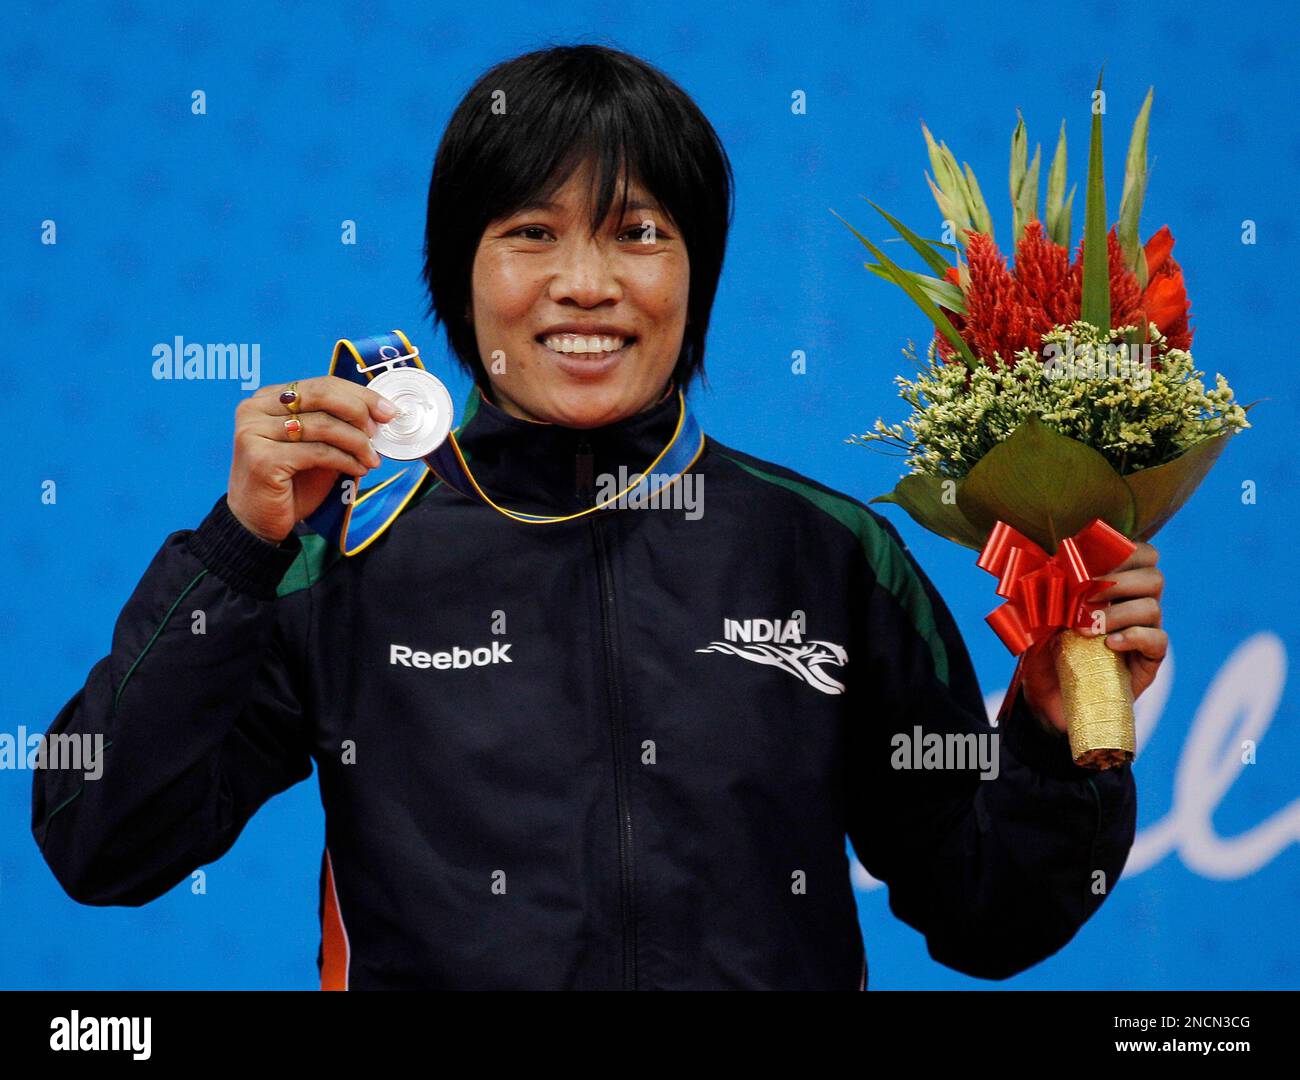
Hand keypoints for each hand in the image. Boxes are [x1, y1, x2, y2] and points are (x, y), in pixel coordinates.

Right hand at [226, 375, 397, 543]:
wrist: (258, 521)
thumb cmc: (290, 483)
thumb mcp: (317, 446)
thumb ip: (337, 425)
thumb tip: (379, 413)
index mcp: (268, 398)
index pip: (322, 384)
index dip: (360, 395)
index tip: (387, 411)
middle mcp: (255, 409)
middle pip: (321, 395)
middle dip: (359, 411)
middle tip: (379, 431)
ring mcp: (255, 432)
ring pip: (323, 425)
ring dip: (357, 442)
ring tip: (371, 459)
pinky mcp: (262, 458)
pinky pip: (318, 452)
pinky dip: (345, 460)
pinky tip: (358, 469)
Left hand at [1019, 541, 1167, 735]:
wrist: (1046, 698)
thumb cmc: (1043, 650)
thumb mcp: (1040, 616)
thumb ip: (1049, 590)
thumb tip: (1049, 564)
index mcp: (1113, 586)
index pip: (1141, 555)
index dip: (1125, 552)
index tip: (1092, 563)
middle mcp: (1134, 605)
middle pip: (1153, 577)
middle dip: (1118, 581)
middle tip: (1086, 595)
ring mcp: (1143, 633)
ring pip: (1153, 607)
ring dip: (1117, 613)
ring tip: (1086, 628)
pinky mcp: (1148, 662)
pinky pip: (1158, 641)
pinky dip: (1134, 637)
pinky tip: (1109, 644)